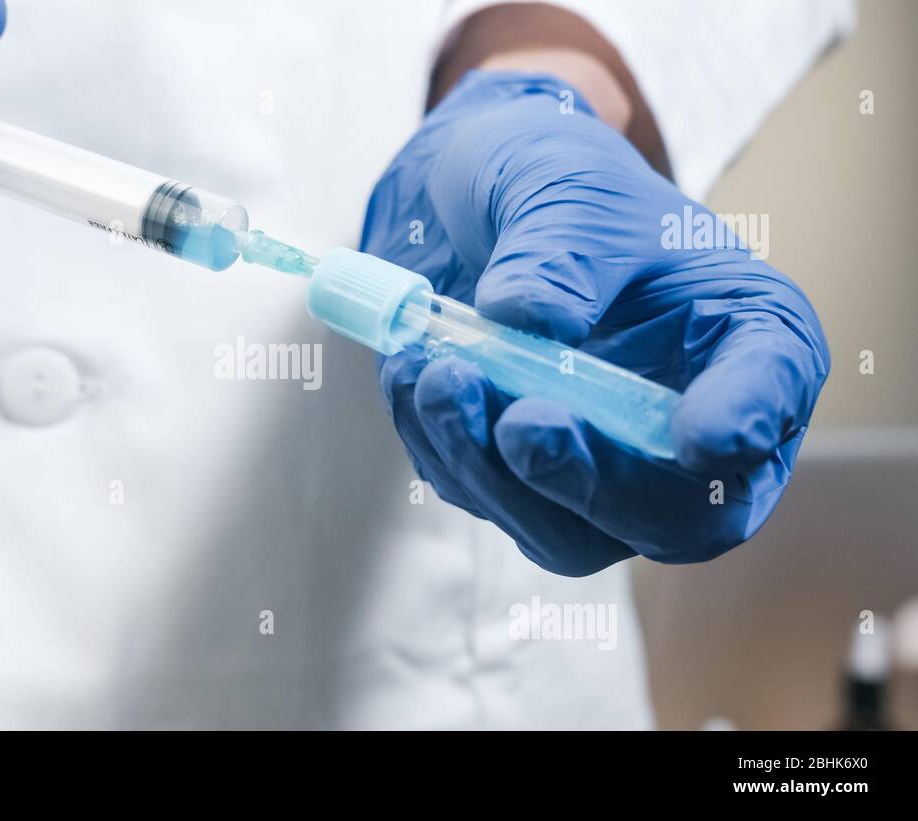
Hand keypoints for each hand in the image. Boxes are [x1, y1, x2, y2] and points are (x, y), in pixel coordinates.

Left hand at [361, 70, 828, 575]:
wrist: (471, 204)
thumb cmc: (554, 185)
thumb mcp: (561, 187)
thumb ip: (558, 249)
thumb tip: (528, 316)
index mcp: (741, 332)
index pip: (773, 386)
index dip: (748, 422)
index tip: (703, 438)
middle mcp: (688, 422)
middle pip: (678, 516)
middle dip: (594, 484)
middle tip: (524, 425)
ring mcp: (606, 467)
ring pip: (570, 534)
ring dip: (494, 472)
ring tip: (440, 377)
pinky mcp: (523, 480)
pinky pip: (488, 499)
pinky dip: (444, 447)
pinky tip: (416, 376)